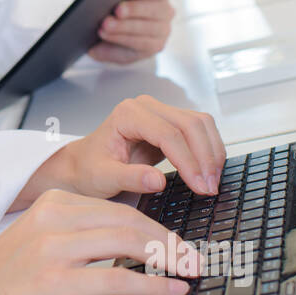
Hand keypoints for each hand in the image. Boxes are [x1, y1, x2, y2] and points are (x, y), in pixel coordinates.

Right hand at [0, 188, 203, 294]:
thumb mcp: (36, 243)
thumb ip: (75, 236)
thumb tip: (126, 247)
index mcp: (52, 204)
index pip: (119, 208)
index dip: (157, 225)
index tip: (178, 240)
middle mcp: (55, 219)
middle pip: (130, 221)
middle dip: (170, 239)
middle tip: (194, 256)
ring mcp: (55, 249)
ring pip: (129, 243)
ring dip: (169, 258)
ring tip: (190, 270)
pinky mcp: (57, 282)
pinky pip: (117, 279)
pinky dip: (151, 284)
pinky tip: (169, 289)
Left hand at [19, 93, 225, 206]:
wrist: (83, 165)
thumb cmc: (88, 169)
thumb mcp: (103, 178)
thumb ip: (129, 178)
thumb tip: (158, 180)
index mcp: (128, 114)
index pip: (169, 134)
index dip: (189, 160)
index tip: (200, 185)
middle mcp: (146, 107)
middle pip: (190, 124)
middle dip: (205, 157)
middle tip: (209, 187)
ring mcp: (160, 113)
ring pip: (200, 124)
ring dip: (212, 152)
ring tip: (212, 182)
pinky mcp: (170, 124)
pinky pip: (198, 131)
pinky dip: (209, 150)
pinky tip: (208, 171)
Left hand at [90, 0, 176, 63]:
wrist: (109, 37)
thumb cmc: (113, 10)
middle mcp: (165, 9)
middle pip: (157, 7)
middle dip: (136, 9)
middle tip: (118, 10)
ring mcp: (163, 28)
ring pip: (148, 27)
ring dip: (125, 26)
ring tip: (106, 24)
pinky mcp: (155, 45)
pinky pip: (140, 43)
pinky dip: (120, 38)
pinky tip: (105, 34)